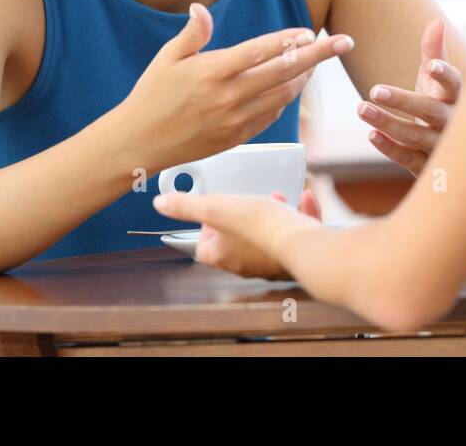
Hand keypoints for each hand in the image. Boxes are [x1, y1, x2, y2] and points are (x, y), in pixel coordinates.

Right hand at [122, 3, 354, 169]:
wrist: (140, 143)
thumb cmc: (152, 96)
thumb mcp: (167, 58)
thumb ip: (193, 33)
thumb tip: (201, 8)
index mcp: (212, 72)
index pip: (260, 51)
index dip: (289, 41)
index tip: (310, 31)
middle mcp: (229, 96)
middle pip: (284, 72)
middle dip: (319, 56)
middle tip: (344, 42)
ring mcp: (236, 120)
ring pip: (284, 95)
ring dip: (305, 77)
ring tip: (317, 62)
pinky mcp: (238, 137)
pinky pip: (272, 115)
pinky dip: (286, 98)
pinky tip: (292, 86)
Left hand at [153, 188, 320, 279]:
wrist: (302, 244)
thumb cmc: (258, 227)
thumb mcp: (216, 207)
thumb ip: (187, 206)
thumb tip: (160, 203)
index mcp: (222, 256)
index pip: (203, 247)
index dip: (205, 228)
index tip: (214, 210)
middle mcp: (245, 265)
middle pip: (234, 243)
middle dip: (239, 219)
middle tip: (246, 202)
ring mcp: (271, 263)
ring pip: (265, 239)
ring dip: (269, 217)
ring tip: (276, 199)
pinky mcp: (295, 258)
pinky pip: (293, 236)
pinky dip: (298, 217)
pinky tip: (305, 199)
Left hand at [357, 18, 461, 174]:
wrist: (453, 154)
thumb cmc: (440, 107)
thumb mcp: (436, 82)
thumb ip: (434, 53)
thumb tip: (436, 22)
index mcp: (456, 98)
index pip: (454, 85)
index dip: (444, 75)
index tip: (430, 66)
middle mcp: (452, 123)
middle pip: (431, 111)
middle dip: (404, 101)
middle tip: (375, 89)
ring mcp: (440, 147)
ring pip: (416, 136)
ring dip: (388, 123)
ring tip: (361, 108)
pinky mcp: (426, 166)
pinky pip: (408, 159)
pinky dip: (390, 148)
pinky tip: (371, 135)